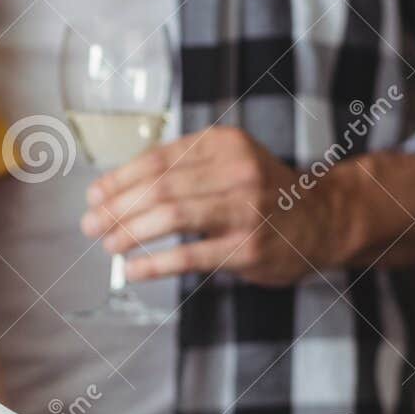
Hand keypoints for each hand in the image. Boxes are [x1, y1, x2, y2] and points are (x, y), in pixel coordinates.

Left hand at [80, 126, 348, 285]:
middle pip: (159, 188)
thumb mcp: (227, 163)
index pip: (156, 159)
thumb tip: (109, 192)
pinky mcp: (248, 248)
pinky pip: (190, 255)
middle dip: (116, 209)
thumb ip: (178, 170)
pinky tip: (133, 269)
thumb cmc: (261, 193)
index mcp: (224, 144)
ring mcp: (245, 209)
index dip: (118, 180)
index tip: (93, 197)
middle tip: (91, 225)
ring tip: (109, 245)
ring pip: (171, 217)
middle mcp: (236, 170)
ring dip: (130, 232)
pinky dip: (154, 264)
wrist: (322, 219)